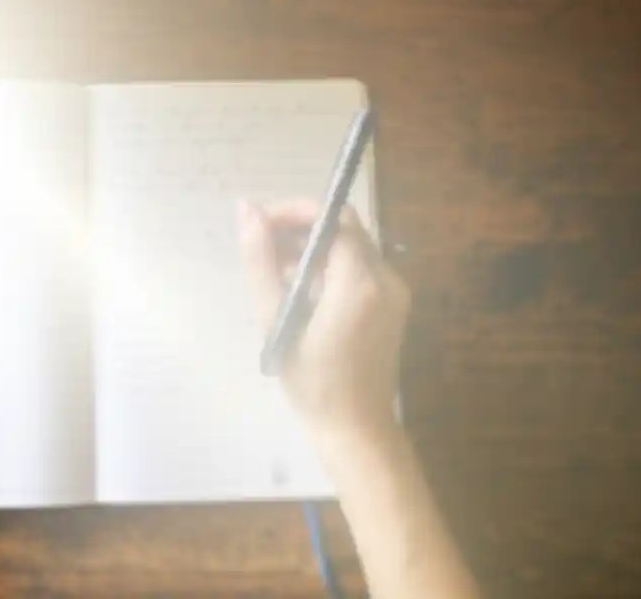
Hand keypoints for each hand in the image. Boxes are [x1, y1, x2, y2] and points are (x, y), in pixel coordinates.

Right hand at [237, 199, 409, 452]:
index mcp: (360, 283)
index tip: (261, 224)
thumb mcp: (277, 322)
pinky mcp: (393, 306)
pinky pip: (360, 270)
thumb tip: (246, 209)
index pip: (333, 217)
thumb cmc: (313, 385)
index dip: (294, 212)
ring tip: (275, 275)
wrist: (356, 431)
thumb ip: (260, 263)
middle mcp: (387, 280)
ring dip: (314, 249)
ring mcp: (395, 293)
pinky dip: (330, 269)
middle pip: (344, 229)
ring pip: (352, 247)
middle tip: (263, 250)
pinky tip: (301, 294)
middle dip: (301, 230)